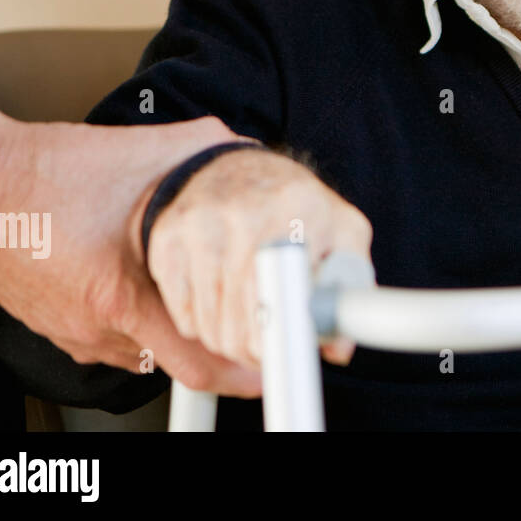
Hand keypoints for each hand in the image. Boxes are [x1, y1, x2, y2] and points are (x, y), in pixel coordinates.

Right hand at [0, 79, 263, 394]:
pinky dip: (130, 317)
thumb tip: (247, 151)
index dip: (239, 370)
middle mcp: (92, 324)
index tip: (263, 365)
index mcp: (119, 296)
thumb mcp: (144, 150)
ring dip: (166, 326)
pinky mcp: (49, 321)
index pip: (195, 361)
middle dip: (208, 344)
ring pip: (135, 348)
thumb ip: (206, 150)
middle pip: (169, 359)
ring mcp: (67, 328)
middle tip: (238, 323)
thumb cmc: (49, 168)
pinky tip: (137, 280)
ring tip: (186, 290)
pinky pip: (103, 334)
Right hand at [145, 148, 373, 370]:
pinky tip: (218, 307)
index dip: (283, 331)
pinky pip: (182, 311)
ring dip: (227, 342)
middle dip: (255, 349)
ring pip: (210, 321)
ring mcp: (202, 223)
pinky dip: (199, 326)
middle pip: (242, 315)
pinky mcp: (168, 238)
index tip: (286, 351)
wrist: (235, 167)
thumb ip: (352, 282)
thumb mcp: (341, 229)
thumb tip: (339, 345)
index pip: (286, 287)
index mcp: (299, 207)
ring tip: (246, 329)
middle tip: (268, 353)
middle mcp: (246, 211)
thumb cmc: (296, 206)